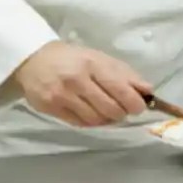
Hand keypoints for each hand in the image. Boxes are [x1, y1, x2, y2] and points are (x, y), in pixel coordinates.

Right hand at [12, 41, 151, 126]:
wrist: (34, 60)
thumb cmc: (73, 59)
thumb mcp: (99, 58)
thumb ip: (125, 74)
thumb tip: (148, 90)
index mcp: (92, 64)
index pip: (120, 89)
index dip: (135, 103)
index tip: (139, 106)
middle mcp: (77, 80)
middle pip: (110, 109)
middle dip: (122, 113)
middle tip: (123, 109)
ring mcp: (62, 96)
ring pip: (96, 120)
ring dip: (107, 119)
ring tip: (107, 111)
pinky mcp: (52, 109)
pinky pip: (81, 124)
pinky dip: (92, 122)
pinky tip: (92, 114)